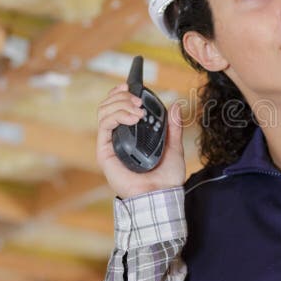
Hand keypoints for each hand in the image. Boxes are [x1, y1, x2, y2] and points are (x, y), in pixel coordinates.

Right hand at [96, 83, 186, 198]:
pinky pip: (104, 125)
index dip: (121, 94)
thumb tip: (176, 106)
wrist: (161, 194)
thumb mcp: (174, 147)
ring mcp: (111, 144)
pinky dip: (117, 115)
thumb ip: (174, 127)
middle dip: (122, 96)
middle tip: (138, 100)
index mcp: (132, 135)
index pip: (119, 108)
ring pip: (104, 112)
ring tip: (137, 110)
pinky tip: (132, 118)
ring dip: (120, 103)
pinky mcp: (105, 152)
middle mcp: (118, 137)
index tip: (131, 86)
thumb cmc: (166, 177)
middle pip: (109, 106)